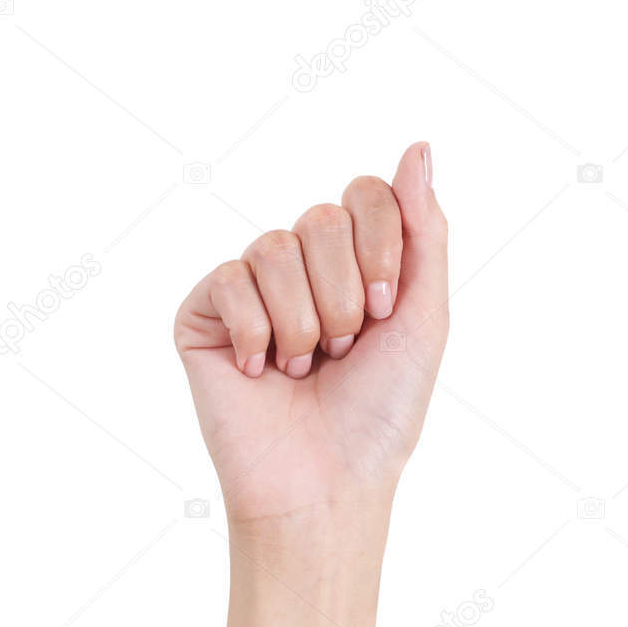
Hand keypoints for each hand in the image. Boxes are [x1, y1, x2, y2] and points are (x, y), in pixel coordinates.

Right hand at [174, 142, 448, 527]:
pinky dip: (257, 333)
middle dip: (344, 294)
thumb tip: (420, 145)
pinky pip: (228, 280)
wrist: (328, 480)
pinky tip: (261, 372)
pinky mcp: (202, 314)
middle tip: (345, 349)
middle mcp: (302, 264)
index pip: (366, 193)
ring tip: (305, 368)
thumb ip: (424, 229)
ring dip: (304, 323)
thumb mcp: (425, 315)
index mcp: (355, 260)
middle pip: (323, 218)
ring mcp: (249, 286)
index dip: (381, 249)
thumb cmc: (381, 409)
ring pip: (274, 247)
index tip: (386, 309)